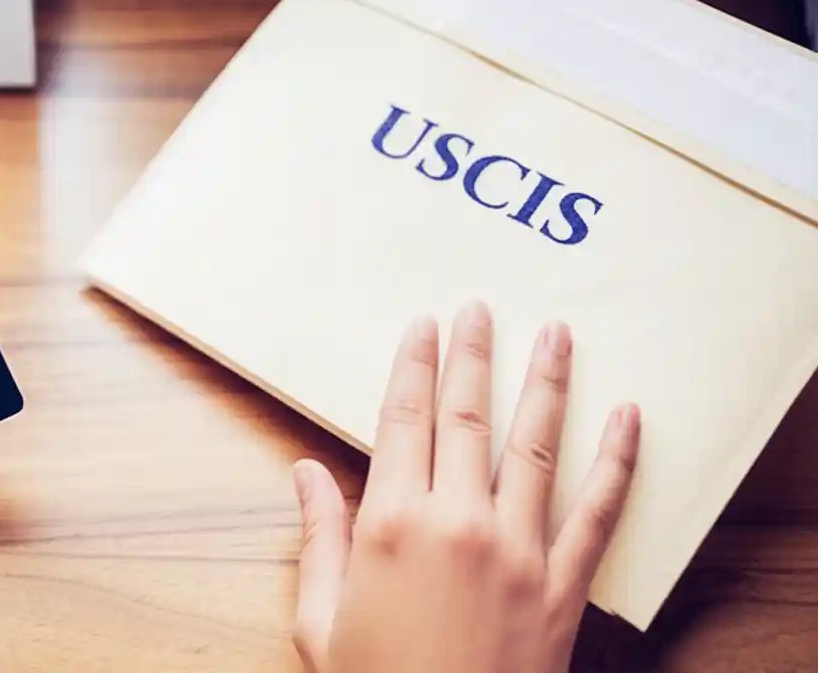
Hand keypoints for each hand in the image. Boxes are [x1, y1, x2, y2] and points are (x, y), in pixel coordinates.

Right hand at [291, 302, 639, 672]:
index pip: (401, 421)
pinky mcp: (563, 585)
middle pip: (465, 417)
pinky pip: (597, 511)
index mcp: (390, 526)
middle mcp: (457, 522)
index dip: (412, 367)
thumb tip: (303, 472)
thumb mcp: (320, 621)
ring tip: (555, 334)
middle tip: (478, 308)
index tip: (422, 327)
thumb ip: (317, 538)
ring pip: (534, 446)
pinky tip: (627, 419)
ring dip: (545, 384)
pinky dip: (617, 461)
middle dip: (471, 356)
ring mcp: (517, 550)